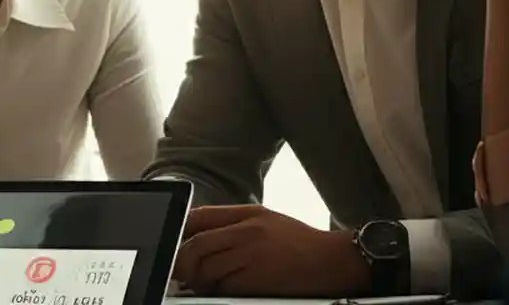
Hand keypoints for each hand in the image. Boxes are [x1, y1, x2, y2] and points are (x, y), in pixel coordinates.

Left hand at [174, 205, 368, 297]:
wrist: (335, 262)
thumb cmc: (299, 242)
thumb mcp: (266, 219)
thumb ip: (233, 222)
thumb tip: (198, 235)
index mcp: (248, 214)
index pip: (200, 217)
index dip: (180, 230)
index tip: (173, 242)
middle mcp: (247, 232)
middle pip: (197, 246)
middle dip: (182, 262)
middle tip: (180, 272)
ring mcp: (252, 257)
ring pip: (208, 270)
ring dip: (199, 281)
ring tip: (200, 285)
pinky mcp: (258, 282)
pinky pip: (225, 289)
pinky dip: (217, 292)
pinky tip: (219, 292)